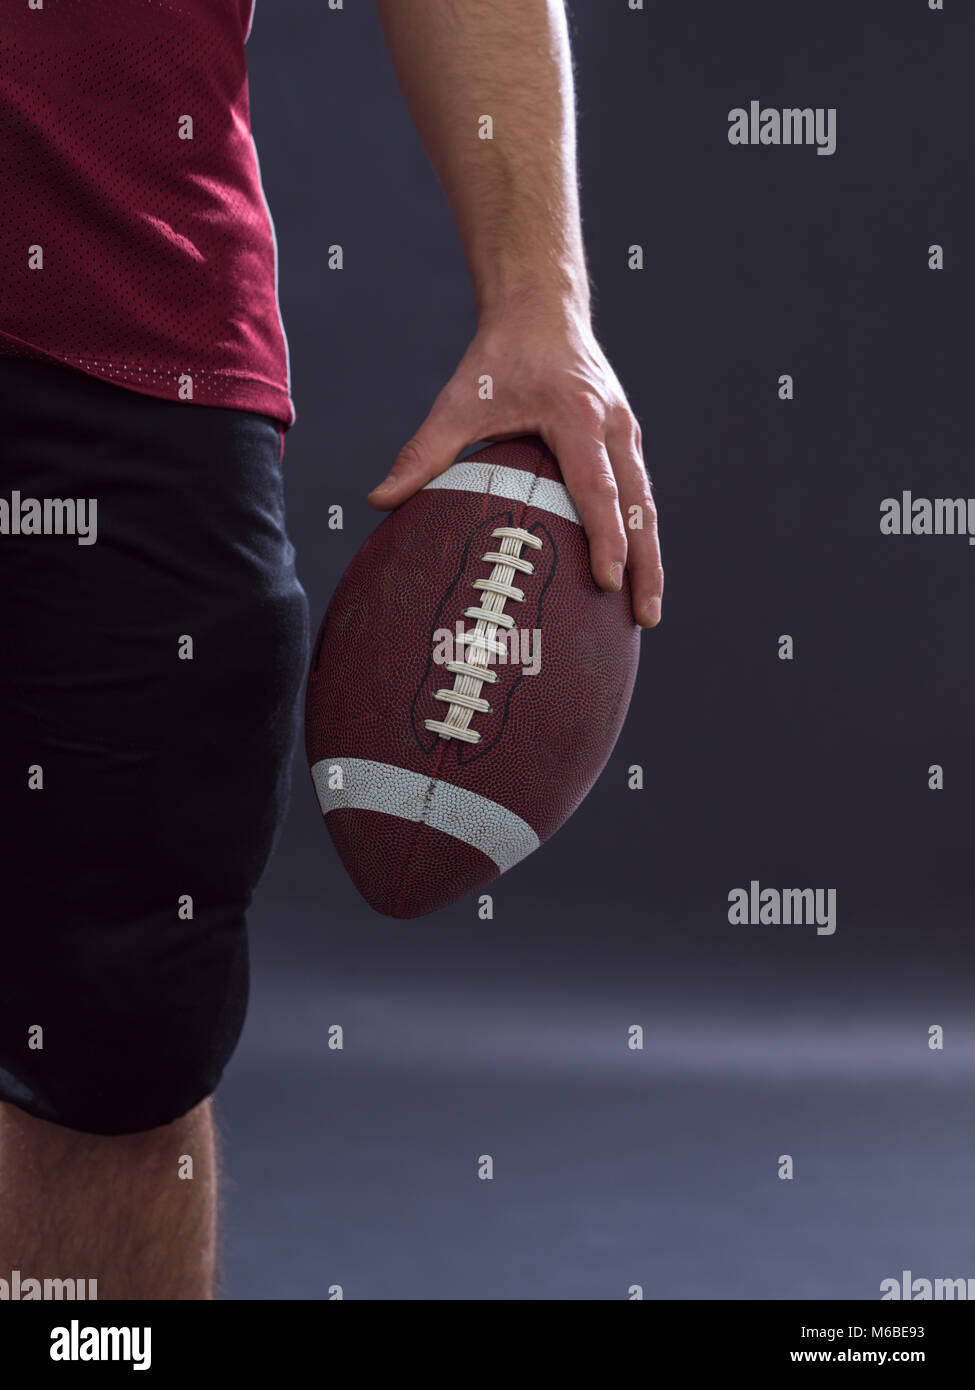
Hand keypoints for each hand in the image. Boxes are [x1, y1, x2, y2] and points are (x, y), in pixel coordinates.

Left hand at [367, 304, 662, 628]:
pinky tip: (635, 572)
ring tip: (647, 611)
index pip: (598, 488)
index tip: (607, 582)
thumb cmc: (499, 355)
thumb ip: (422, 453)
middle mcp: (613, 425)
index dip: (605, 538)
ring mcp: (626, 431)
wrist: (541, 305)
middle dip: (645, 565)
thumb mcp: (457, 402)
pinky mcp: (627, 436)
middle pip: (639, 507)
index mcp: (578, 417)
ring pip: (647, 503)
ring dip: (651, 557)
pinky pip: (640, 491)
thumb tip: (378, 501)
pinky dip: (641, 533)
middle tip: (645, 618)